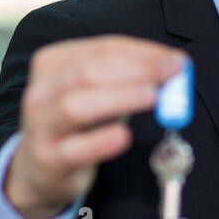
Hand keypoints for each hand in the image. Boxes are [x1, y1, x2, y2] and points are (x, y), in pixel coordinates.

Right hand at [4, 35, 186, 218]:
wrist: (40, 169)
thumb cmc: (80, 124)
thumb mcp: (102, 95)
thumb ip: (134, 80)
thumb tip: (176, 66)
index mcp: (55, 64)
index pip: (103, 49)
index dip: (144, 53)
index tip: (178, 61)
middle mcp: (42, 91)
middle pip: (88, 72)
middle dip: (136, 70)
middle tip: (173, 74)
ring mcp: (42, 126)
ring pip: (75, 106)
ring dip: (119, 98)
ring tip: (153, 96)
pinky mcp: (49, 160)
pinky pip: (73, 149)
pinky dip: (99, 141)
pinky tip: (124, 136)